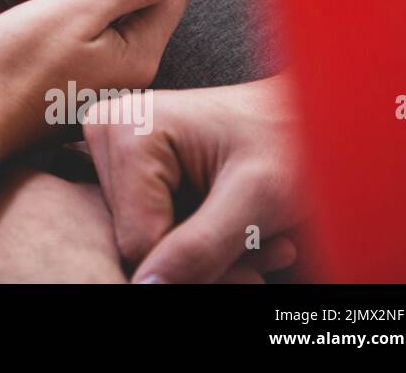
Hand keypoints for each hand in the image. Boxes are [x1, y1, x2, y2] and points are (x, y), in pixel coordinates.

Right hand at [83, 75, 302, 282]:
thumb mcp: (257, 199)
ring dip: (202, 253)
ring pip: (144, 238)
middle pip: (138, 239)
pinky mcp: (124, 163)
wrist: (299, 117)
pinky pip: (148, 224)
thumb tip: (146, 288)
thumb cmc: (289, 139)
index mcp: (127, 128)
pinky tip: (235, 227)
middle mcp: (106, 131)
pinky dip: (195, 240)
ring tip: (257, 236)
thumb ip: (201, 246)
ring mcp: (112, 146)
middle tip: (262, 250)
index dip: (195, 265)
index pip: (138, 241)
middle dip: (200, 258)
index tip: (251, 258)